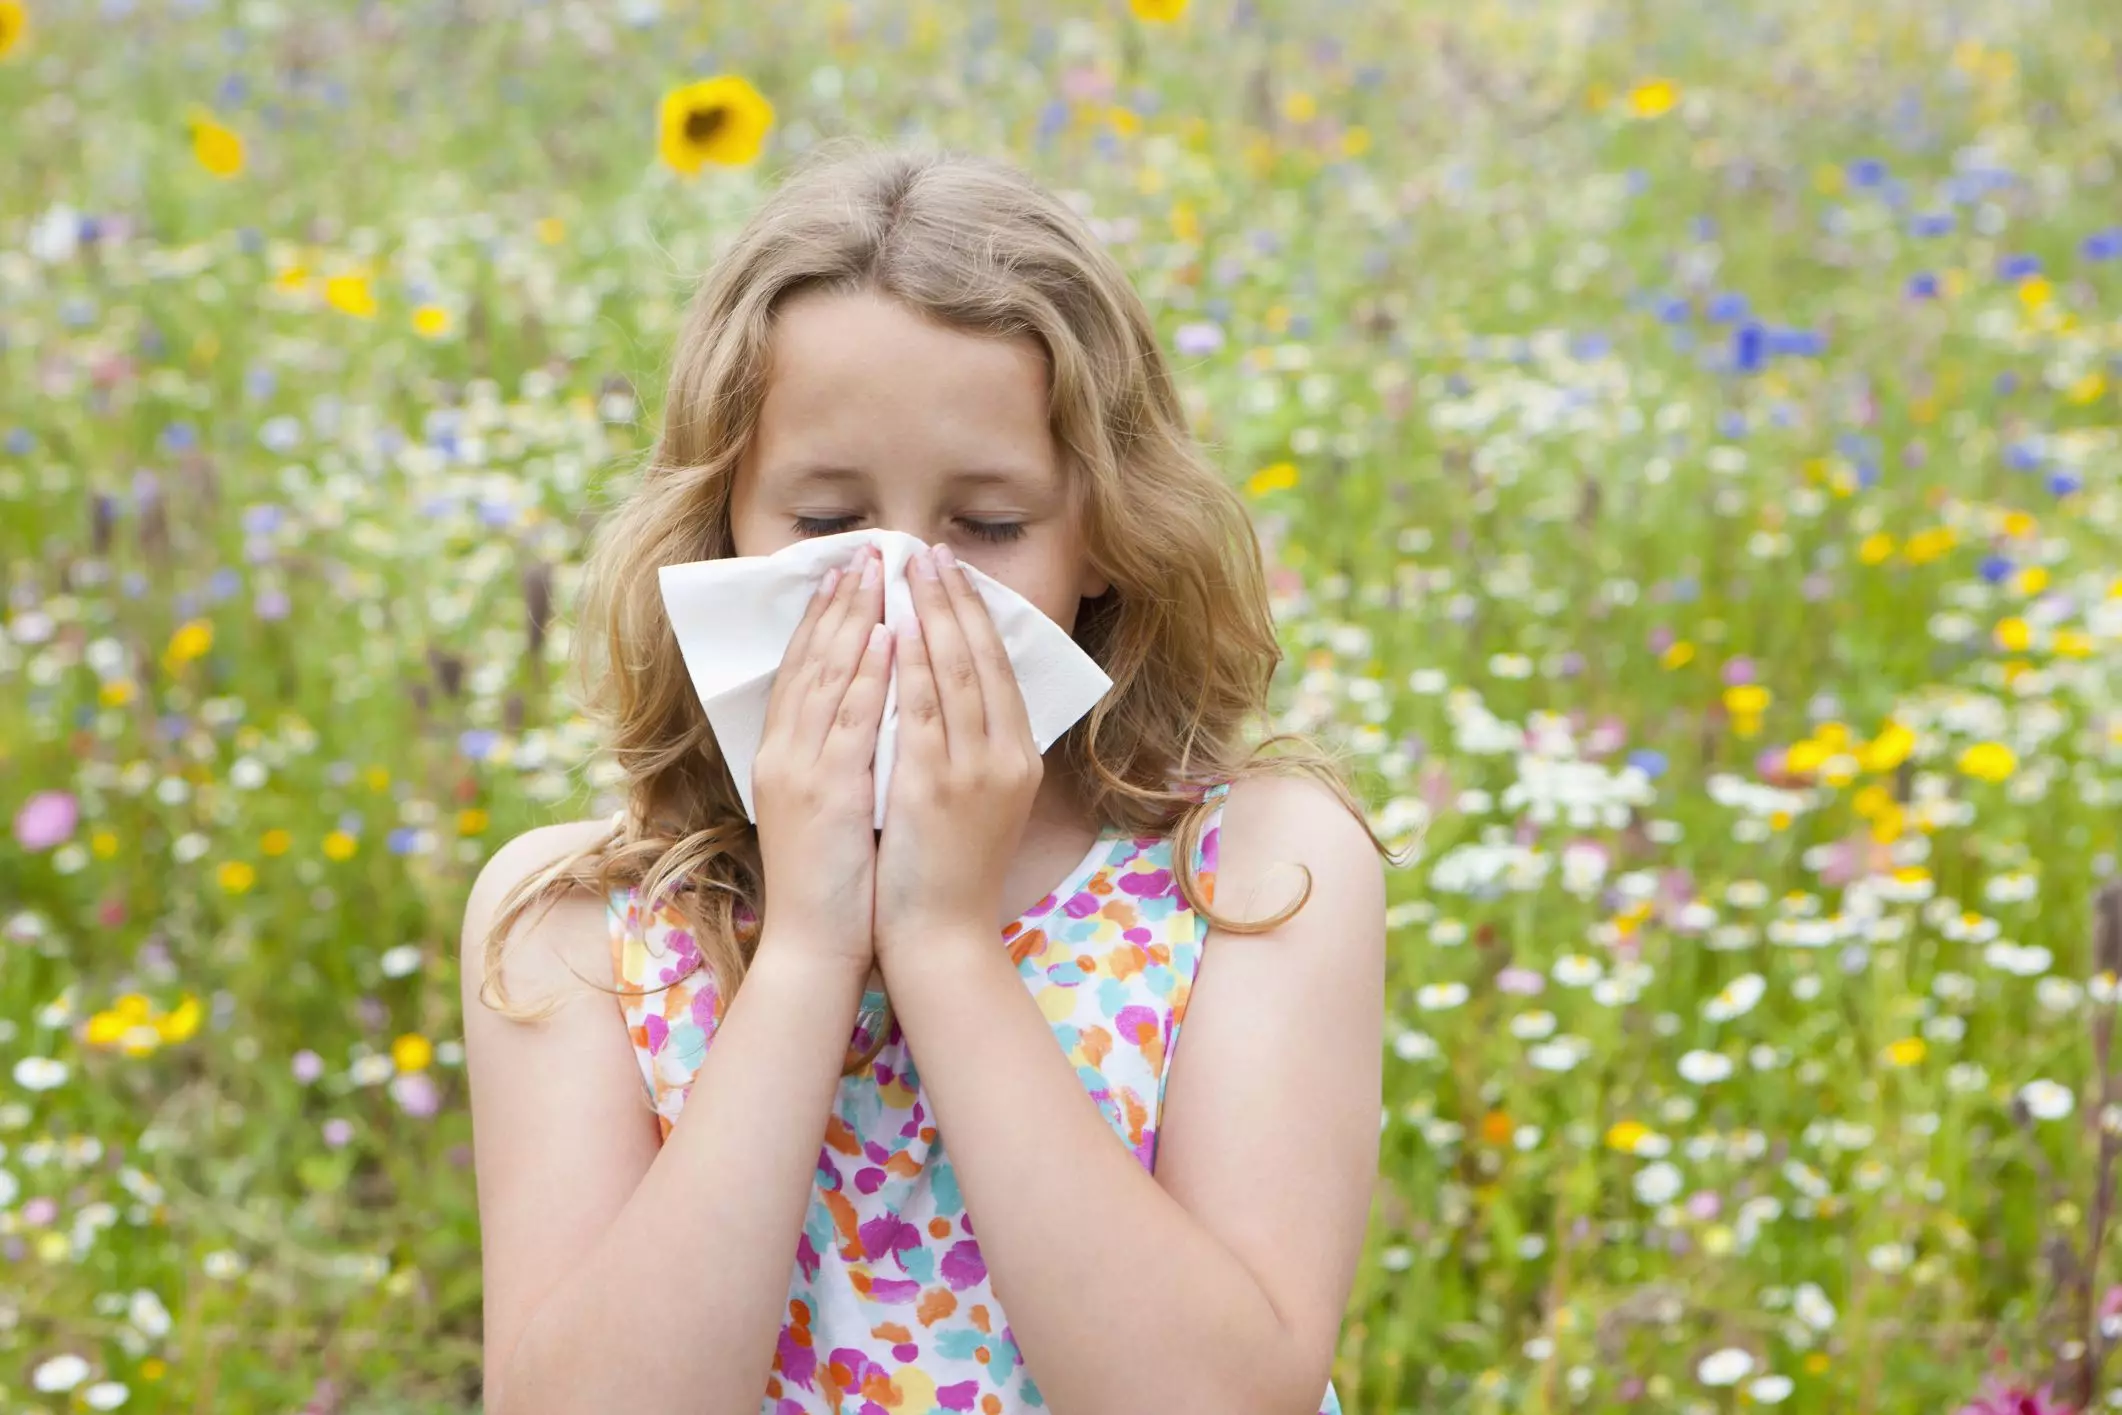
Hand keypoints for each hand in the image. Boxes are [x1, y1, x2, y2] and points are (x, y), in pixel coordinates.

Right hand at [750, 544, 891, 972]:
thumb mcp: (830, 807)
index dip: (823, 618)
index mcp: (782, 756)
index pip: (802, 670)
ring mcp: (802, 771)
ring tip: (877, 571)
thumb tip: (874, 715)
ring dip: (854, 619)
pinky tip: (888, 635)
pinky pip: (851, 720)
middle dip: (839, 602)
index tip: (847, 574)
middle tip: (865, 551)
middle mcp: (784, 754)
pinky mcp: (826, 793)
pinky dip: (867, 673)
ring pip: (827, 677)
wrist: (813, 946)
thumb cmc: (833, 884)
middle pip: (810, 660)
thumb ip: (840, 760)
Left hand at [873, 542, 1042, 963]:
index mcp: (1018, 757)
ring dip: (930, 616)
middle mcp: (1005, 757)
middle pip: (981, 659)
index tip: (950, 571)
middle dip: (954, 599)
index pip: (999, 667)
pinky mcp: (936, 788)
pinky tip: (894, 629)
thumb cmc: (949, 873)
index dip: (974, 614)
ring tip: (908, 571)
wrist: (941, 938)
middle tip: (930, 552)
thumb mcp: (981, 802)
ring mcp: (974, 772)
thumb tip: (953, 692)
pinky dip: (910, 665)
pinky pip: (921, 711)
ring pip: (955, 674)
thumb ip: (974, 748)